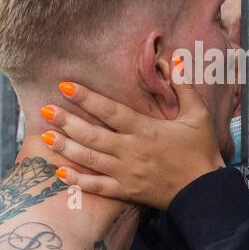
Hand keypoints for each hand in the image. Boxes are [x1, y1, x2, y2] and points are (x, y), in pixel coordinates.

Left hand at [43, 73, 224, 210]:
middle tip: (44, 110)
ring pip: (89, 159)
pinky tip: (60, 172)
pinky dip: (77, 181)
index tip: (65, 86)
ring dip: (65, 147)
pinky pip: (96, 186)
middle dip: (66, 121)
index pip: (110, 110)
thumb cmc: (201, 150)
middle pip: (92, 134)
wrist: (204, 190)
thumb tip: (173, 58)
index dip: (86, 97)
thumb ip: (183, 86)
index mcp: (145, 130)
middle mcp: (130, 150)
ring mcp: (125, 173)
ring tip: (44, 137)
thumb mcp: (197, 114)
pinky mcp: (125, 191)